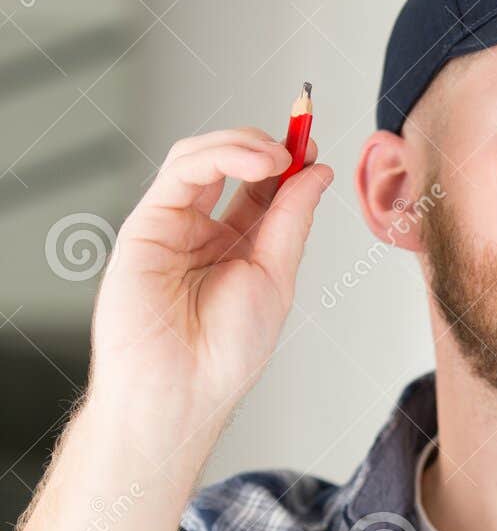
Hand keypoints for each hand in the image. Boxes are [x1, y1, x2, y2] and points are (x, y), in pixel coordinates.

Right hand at [88, 128, 332, 441]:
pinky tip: (258, 162)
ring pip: (203, 156)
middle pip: (233, 166)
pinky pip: (181, 170)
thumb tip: (316, 172)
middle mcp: (203, 233)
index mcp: (238, 249)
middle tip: (301, 141)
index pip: (263, 190)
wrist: (183, 388)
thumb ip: (290, 220)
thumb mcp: (276, 276)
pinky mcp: (147, 223)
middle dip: (270, 145)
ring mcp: (173, 225)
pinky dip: (221, 154)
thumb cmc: (225, 352)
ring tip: (279, 154)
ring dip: (246, 144)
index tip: (315, 147)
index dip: (290, 163)